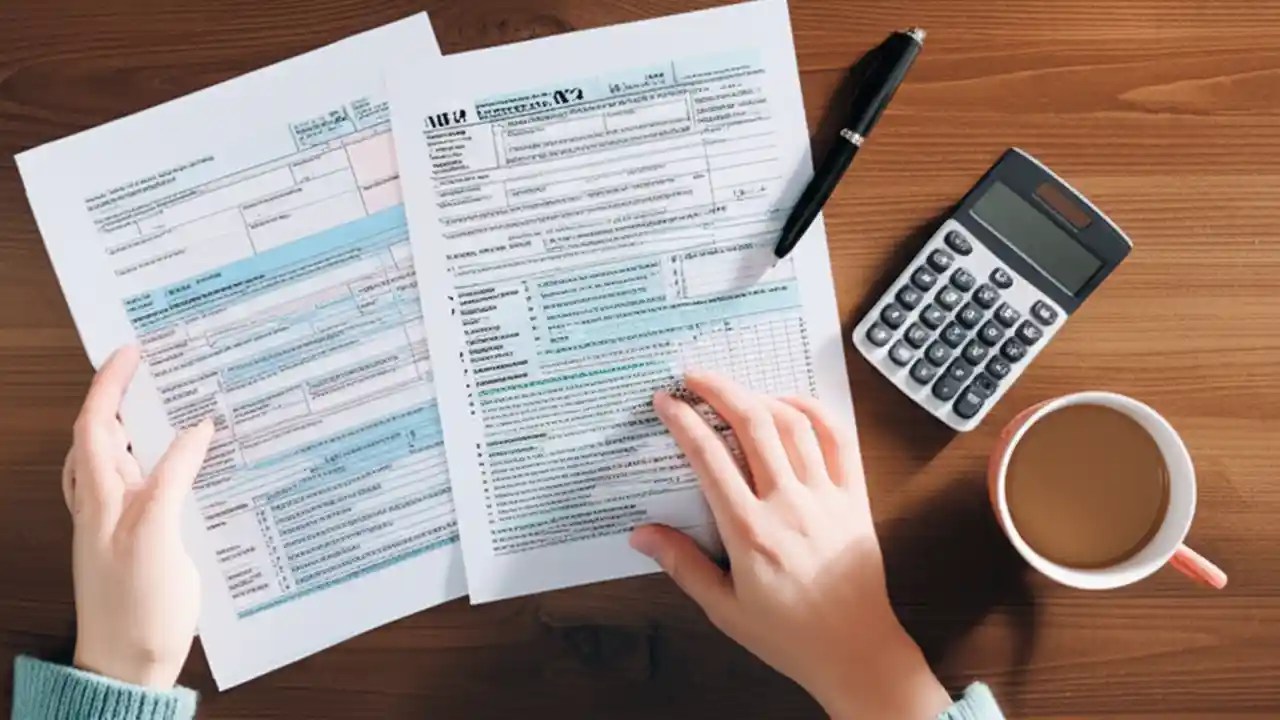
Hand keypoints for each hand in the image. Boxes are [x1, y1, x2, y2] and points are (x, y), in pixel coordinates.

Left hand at [63, 345, 212, 687]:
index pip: (96, 422)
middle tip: (156, 371)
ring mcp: (118, 523)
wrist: (127, 666)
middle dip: (123, 397)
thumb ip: (173, 477)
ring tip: (170, 405)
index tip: (133, 351)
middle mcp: (102, 503)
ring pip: (122, 460)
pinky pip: (145, 488)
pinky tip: (189, 467)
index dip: (111, 384)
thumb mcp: (156, 534)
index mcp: (99, 495)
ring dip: (139, 428)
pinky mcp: (140, 541)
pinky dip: (161, 465)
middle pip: (102, 435)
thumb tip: (196, 429)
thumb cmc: (135, 609)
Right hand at [630, 372, 950, 719]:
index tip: (667, 403)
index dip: (684, 421)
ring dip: (761, 395)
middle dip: (719, 389)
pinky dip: (814, 411)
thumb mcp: (724, 609)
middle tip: (694, 376)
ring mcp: (826, 498)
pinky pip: (838, 439)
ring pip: (794, 424)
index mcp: (750, 533)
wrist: (856, 651)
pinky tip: (791, 405)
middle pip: (752, 424)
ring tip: (736, 389)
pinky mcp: (855, 499)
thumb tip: (641, 534)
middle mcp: (788, 506)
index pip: (709, 458)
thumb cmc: (789, 637)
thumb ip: (682, 565)